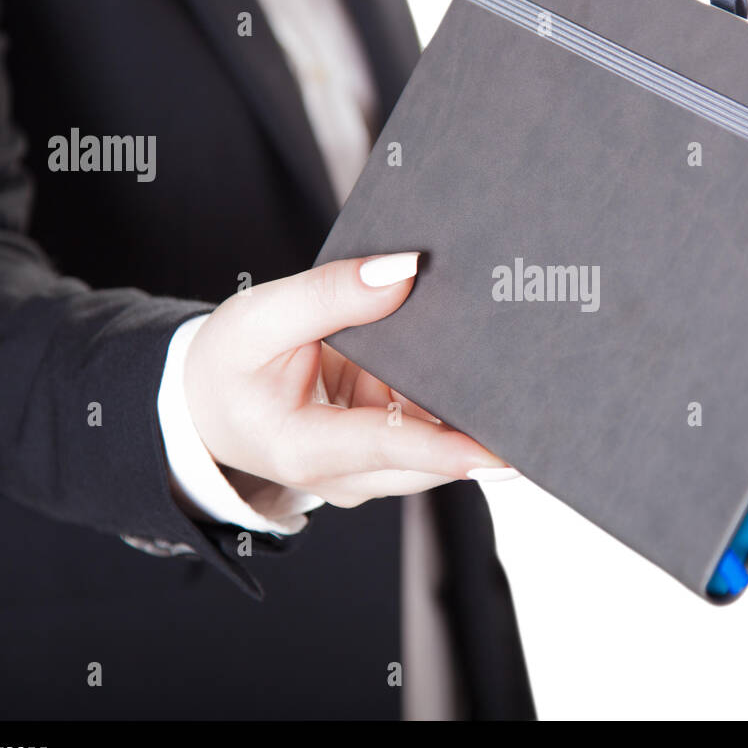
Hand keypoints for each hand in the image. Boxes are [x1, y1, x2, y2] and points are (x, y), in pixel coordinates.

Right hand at [183, 252, 516, 507]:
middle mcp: (350, 476)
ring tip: (513, 352)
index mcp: (306, 450)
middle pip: (434, 454)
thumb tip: (406, 271)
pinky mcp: (392, 453)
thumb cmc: (229, 365)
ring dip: (473, 404)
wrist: (211, 406)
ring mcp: (375, 471)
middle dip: (481, 419)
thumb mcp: (258, 318)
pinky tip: (482, 358)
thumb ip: (328, 295)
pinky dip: (457, 395)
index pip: (390, 446)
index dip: (447, 448)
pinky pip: (437, 426)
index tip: (502, 451)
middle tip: (535, 371)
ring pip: (443, 443)